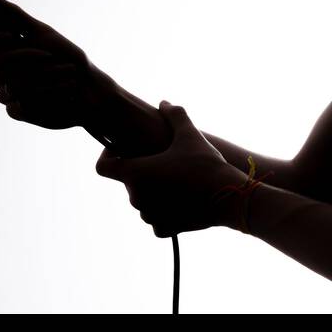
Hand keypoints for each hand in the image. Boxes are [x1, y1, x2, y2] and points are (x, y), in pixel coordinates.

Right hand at [0, 0, 114, 129]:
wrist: (88, 86)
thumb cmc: (67, 56)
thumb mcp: (43, 32)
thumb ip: (14, 15)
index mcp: (4, 53)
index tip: (11, 36)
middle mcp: (2, 74)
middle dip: (30, 59)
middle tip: (52, 57)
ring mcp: (8, 94)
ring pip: (10, 87)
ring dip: (45, 79)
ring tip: (66, 76)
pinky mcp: (19, 112)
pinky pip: (17, 107)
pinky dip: (44, 97)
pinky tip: (61, 94)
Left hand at [95, 101, 240, 236]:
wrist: (228, 197)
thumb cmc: (205, 164)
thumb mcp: (189, 134)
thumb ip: (174, 115)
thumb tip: (164, 103)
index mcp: (135, 173)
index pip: (103, 167)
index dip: (109, 155)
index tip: (125, 148)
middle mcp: (137, 197)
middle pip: (128, 181)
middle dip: (141, 170)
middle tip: (164, 159)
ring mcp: (150, 215)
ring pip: (142, 200)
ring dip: (153, 191)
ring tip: (176, 179)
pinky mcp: (164, 228)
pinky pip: (155, 219)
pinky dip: (163, 211)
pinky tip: (181, 200)